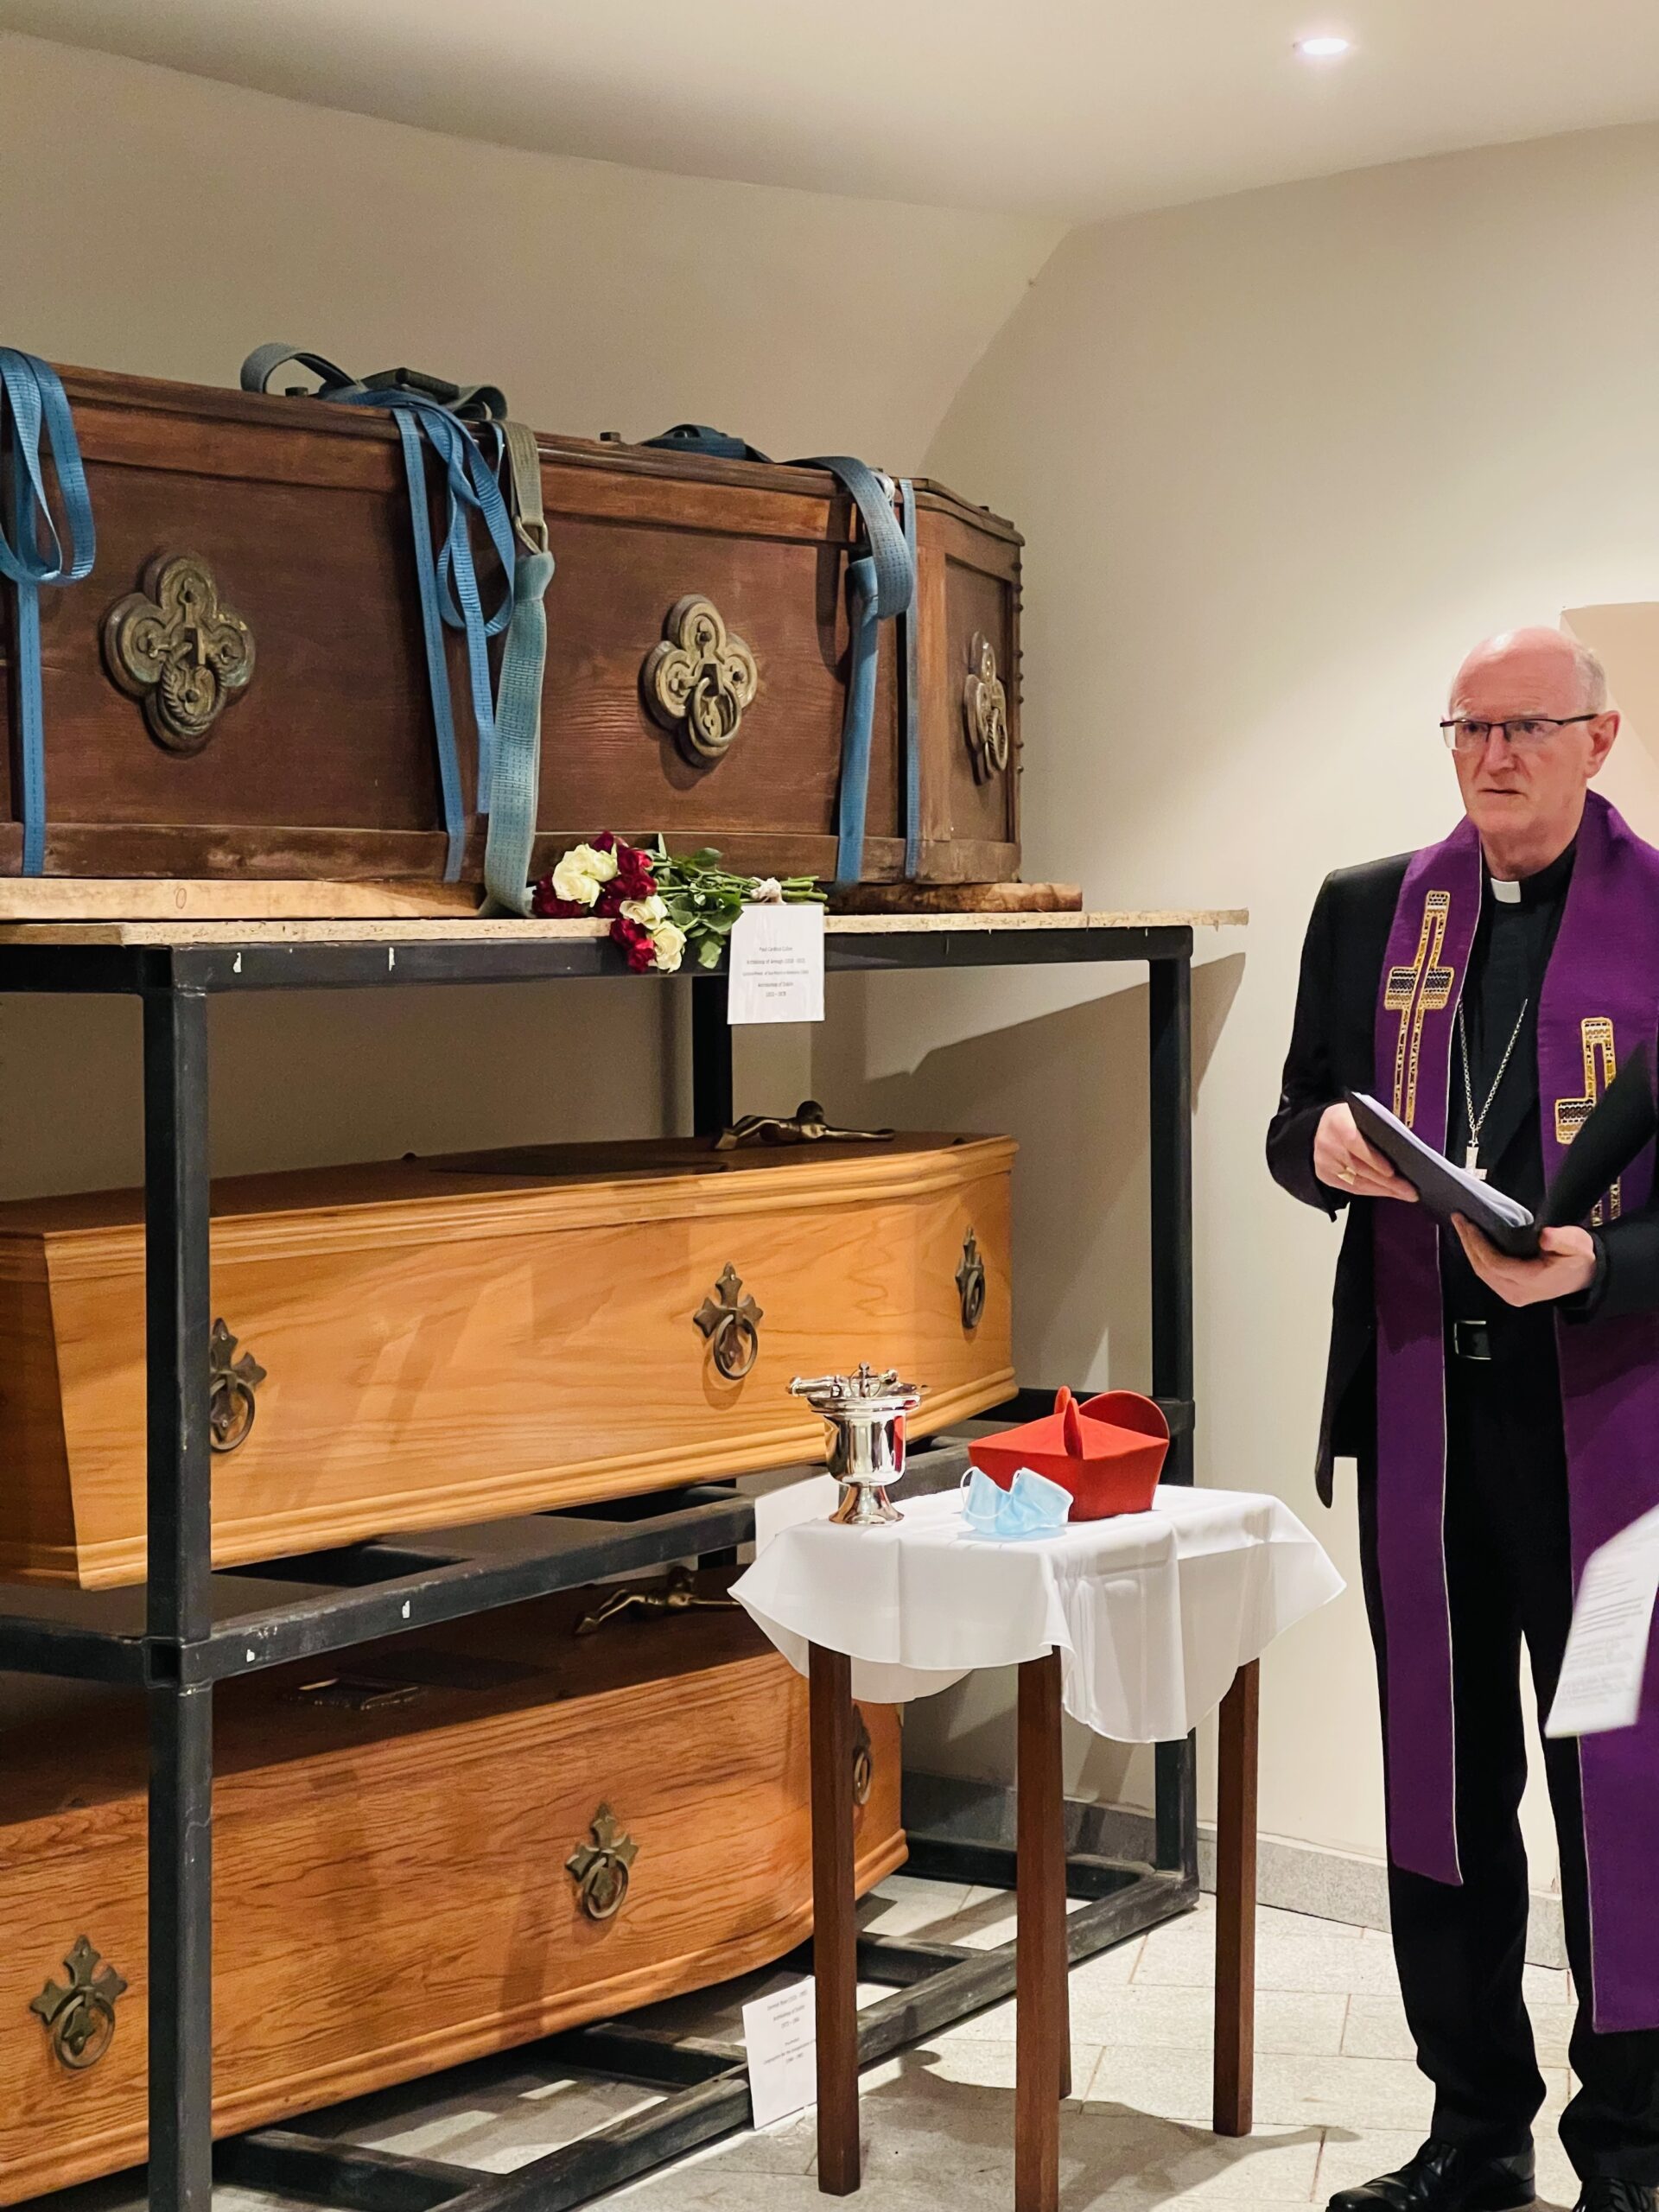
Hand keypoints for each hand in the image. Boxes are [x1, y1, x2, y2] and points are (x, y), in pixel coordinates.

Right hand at [1313, 1102, 1417, 1201]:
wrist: (1326, 1124)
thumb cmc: (1352, 1118)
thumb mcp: (1364, 1113)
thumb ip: (1380, 1125)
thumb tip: (1407, 1144)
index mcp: (1337, 1121)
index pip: (1354, 1142)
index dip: (1374, 1159)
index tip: (1392, 1172)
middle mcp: (1327, 1143)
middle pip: (1359, 1167)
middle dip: (1387, 1181)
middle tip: (1409, 1189)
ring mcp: (1324, 1161)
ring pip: (1357, 1182)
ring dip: (1382, 1190)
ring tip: (1403, 1193)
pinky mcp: (1325, 1175)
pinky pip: (1351, 1188)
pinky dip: (1371, 1191)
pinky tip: (1386, 1192)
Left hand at [1451, 1217, 1596, 1305]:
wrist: (1586, 1276)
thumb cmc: (1579, 1258)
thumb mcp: (1577, 1244)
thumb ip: (1562, 1239)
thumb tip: (1546, 1236)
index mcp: (1532, 1281)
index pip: (1495, 1264)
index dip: (1479, 1244)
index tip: (1470, 1224)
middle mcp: (1517, 1292)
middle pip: (1483, 1268)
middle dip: (1468, 1243)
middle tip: (1459, 1220)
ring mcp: (1512, 1295)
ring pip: (1482, 1272)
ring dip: (1470, 1249)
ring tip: (1462, 1227)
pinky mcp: (1510, 1291)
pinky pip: (1487, 1274)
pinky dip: (1478, 1256)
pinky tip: (1473, 1241)